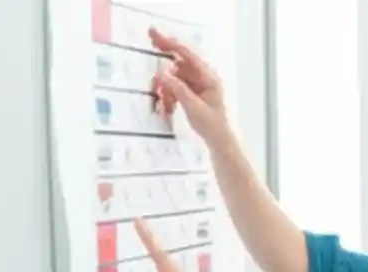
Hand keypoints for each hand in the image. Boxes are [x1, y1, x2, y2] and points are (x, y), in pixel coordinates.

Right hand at [148, 27, 231, 148]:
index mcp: (209, 77)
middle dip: (166, 58)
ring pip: (174, 76)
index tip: (155, 35)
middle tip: (151, 44)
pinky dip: (169, 94)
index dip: (171, 44)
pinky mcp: (191, 91)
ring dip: (166, 87)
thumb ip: (178, 89)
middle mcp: (203, 77)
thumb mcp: (193, 107)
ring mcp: (197, 84)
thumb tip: (162, 74)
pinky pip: (175, 86)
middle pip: (180, 61)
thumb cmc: (211, 124)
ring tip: (166, 104)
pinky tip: (168, 107)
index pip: (188, 56)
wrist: (217, 140)